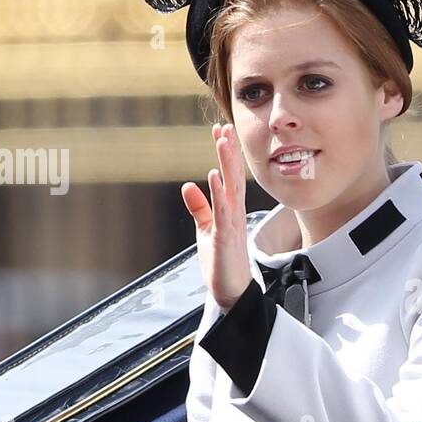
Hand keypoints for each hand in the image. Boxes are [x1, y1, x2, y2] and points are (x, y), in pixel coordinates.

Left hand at [182, 122, 251, 311]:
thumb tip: (188, 186)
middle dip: (228, 152)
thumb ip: (199, 209)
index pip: (228, 176)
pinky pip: (222, 212)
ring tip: (223, 141)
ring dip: (226, 164)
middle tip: (225, 127)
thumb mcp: (205, 232)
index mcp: (230, 212)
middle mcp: (234, 214)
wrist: (231, 293)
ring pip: (230, 188)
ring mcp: (231, 225)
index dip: (225, 154)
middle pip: (233, 177)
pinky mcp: (225, 239)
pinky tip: (214, 176)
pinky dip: (219, 193)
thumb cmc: (221, 265)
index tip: (221, 132)